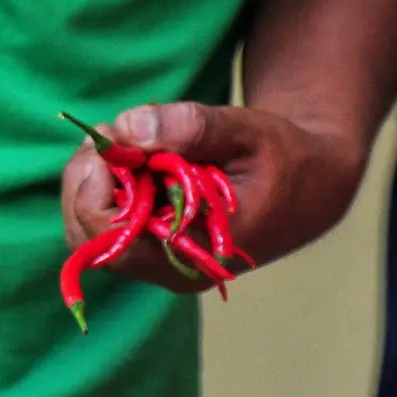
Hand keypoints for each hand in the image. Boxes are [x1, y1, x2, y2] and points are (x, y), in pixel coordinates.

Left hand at [60, 101, 370, 293]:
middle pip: (87, 236)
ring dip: (89, 179)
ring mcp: (160, 259)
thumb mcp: (246, 131)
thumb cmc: (284, 157)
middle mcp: (171, 268)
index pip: (111, 238)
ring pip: (87, 230)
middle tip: (111, 132)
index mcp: (196, 254)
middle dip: (85, 178)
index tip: (113, 140)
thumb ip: (190, 128)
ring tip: (122, 140)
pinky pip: (103, 221)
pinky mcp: (154, 243)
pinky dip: (101, 184)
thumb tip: (127, 130)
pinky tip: (129, 155)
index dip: (96, 187)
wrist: (311, 181)